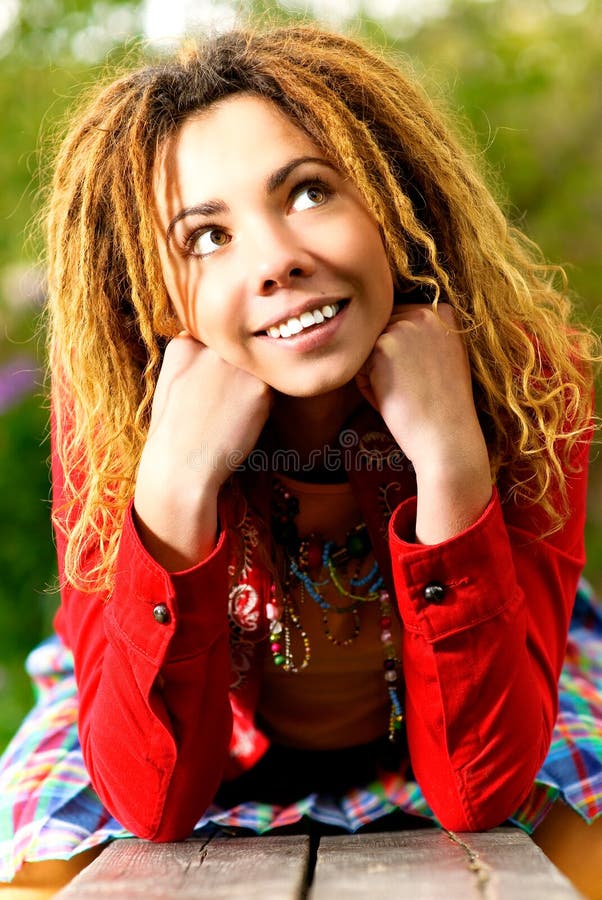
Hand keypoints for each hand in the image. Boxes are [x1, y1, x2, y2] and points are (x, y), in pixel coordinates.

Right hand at [134, 332, 271, 568]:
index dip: (214, 374)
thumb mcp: (171, 383)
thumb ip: (193, 359)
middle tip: (219, 409)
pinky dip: (261, 408)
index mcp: (184, 344)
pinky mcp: (259, 387)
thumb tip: (218, 350)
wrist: (181, 467)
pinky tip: (239, 424)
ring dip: (250, 390)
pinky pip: (270, 392)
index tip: (205, 396)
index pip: (215, 346)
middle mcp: (211, 347)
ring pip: (256, 372)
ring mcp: (236, 365)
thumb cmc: (174, 434)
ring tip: (227, 416)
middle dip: (235, 378)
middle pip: (239, 356)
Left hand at [356, 304, 491, 542]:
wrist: (448, 438)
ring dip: (375, 374)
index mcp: (444, 312)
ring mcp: (404, 326)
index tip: (425, 377)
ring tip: (406, 392)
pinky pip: (357, 365)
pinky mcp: (383, 347)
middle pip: (380, 333)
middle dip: (385, 362)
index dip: (403, 356)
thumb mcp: (443, 356)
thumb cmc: (442, 407)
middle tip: (415, 387)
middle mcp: (426, 312)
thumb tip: (378, 324)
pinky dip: (367, 387)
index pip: (398, 322)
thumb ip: (419, 334)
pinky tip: (394, 397)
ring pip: (367, 348)